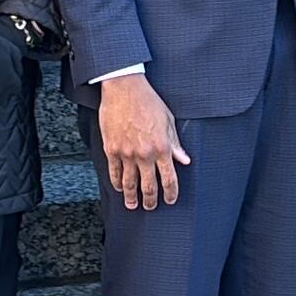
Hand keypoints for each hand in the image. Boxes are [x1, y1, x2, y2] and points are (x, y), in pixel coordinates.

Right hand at [98, 72, 189, 211]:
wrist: (124, 89)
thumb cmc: (147, 101)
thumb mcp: (168, 121)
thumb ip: (175, 144)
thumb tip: (184, 160)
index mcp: (162, 148)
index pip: (169, 179)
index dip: (170, 193)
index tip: (170, 200)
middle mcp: (145, 154)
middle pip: (149, 186)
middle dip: (151, 200)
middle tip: (151, 207)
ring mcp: (126, 153)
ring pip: (129, 183)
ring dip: (131, 197)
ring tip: (132, 205)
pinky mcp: (112, 149)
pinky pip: (114, 172)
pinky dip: (117, 183)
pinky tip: (119, 188)